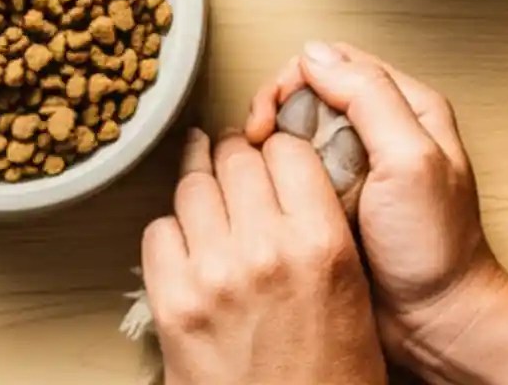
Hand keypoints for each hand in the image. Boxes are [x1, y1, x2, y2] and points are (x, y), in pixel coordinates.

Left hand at [141, 128, 386, 384]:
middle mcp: (265, 248)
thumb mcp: (350, 290)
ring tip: (205, 185)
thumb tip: (288, 176)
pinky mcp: (172, 300)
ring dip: (199, 182)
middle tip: (233, 158)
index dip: (277, 146)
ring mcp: (212, 272)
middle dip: (235, 154)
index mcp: (321, 243)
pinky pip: (158, 231)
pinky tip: (186, 240)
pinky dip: (170, 230)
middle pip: (236, 157)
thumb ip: (320, 226)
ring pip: (192, 185)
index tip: (271, 149)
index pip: (287, 149)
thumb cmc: (330, 376)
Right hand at [244, 42, 507, 365]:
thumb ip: (369, 98)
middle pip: (310, 93)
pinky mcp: (337, 198)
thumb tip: (315, 55)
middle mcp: (382, 130)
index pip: (334, 62)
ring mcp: (358, 165)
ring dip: (274, 147)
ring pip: (298, 131)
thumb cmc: (436, 249)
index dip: (292, 81)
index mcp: (408, 107)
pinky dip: (279, 178)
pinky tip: (275, 196)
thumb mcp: (410, 160)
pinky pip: (296, 173)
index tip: (270, 117)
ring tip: (264, 172)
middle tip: (259, 142)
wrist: (437, 320)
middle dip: (275, 111)